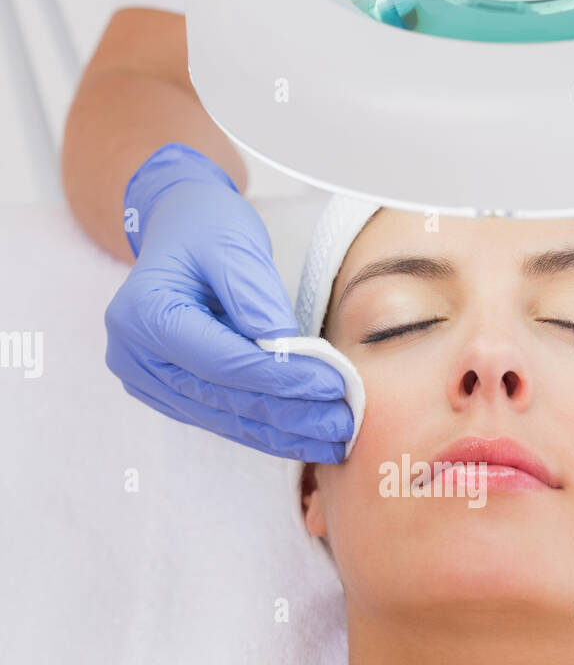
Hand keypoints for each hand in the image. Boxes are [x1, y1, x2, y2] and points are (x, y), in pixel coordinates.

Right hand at [105, 143, 352, 459]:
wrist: (177, 227)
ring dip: (284, 433)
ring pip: (226, 418)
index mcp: (145, 316)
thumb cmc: (205, 226)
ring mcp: (149, 381)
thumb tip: (287, 349)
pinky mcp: (168, 394)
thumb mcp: (232, 242)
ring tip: (336, 438)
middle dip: (291, 414)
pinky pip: (222, 418)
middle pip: (226, 398)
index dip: (282, 379)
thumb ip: (256, 295)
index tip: (333, 386)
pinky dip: (266, 429)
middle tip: (345, 423)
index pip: (224, 362)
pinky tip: (305, 437)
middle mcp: (137, 357)